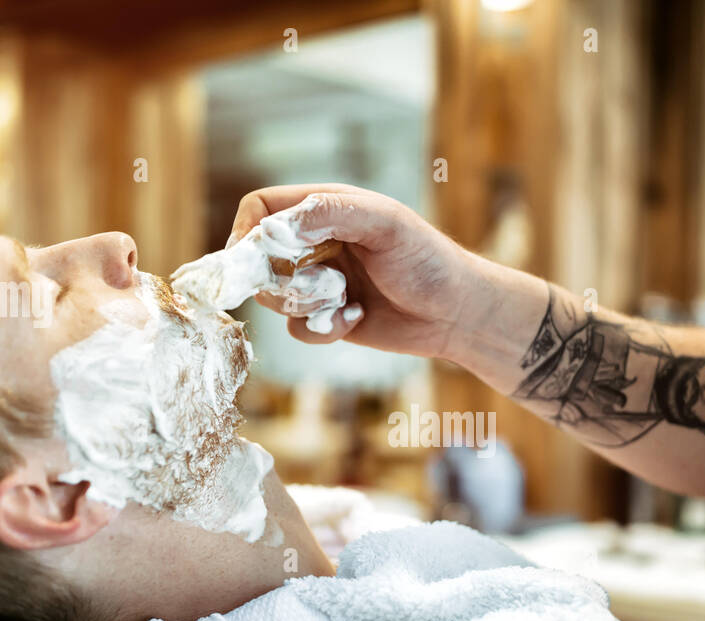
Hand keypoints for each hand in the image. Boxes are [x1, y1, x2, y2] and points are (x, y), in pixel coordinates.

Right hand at [228, 184, 494, 358]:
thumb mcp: (385, 225)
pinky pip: (297, 327)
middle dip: (277, 277)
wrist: (458, 313)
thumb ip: (331, 214)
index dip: (247, 230)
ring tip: (343, 299)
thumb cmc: (428, 260)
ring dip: (304, 304)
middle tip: (314, 285)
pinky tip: (356, 319)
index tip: (246, 257)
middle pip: (258, 256)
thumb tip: (275, 225)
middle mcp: (317, 242)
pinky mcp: (328, 315)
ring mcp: (320, 280)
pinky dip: (321, 329)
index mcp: (326, 207)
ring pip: (274, 296)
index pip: (263, 208)